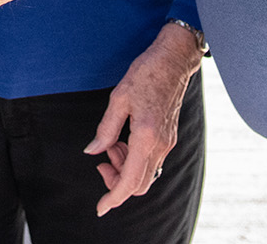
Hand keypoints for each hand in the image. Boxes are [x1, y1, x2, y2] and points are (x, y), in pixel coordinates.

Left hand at [84, 22, 202, 215]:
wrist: (174, 59)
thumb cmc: (147, 72)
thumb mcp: (118, 97)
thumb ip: (105, 129)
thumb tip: (93, 151)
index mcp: (146, 136)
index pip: (130, 181)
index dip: (113, 197)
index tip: (101, 207)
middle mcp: (160, 144)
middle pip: (139, 184)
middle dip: (117, 182)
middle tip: (101, 163)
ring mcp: (167, 142)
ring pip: (145, 173)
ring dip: (124, 167)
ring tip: (111, 144)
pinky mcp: (169, 137)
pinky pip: (150, 160)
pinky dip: (134, 158)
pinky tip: (123, 141)